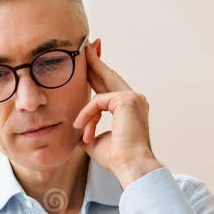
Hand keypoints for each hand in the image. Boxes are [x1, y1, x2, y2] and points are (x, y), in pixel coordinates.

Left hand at [73, 39, 162, 186]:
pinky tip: (82, 127)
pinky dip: (87, 113)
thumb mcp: (96, 140)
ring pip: (100, 91)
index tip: (88, 60)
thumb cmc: (117, 159)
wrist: (130, 166)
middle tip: (84, 46)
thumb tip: (78, 128)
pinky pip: (97, 101)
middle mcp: (134, 99)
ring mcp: (133, 98)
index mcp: (129, 108)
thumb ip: (89, 128)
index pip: (109, 87)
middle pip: (108, 76)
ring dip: (85, 103)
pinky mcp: (127, 100)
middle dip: (94, 61)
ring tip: (78, 92)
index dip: (97, 73)